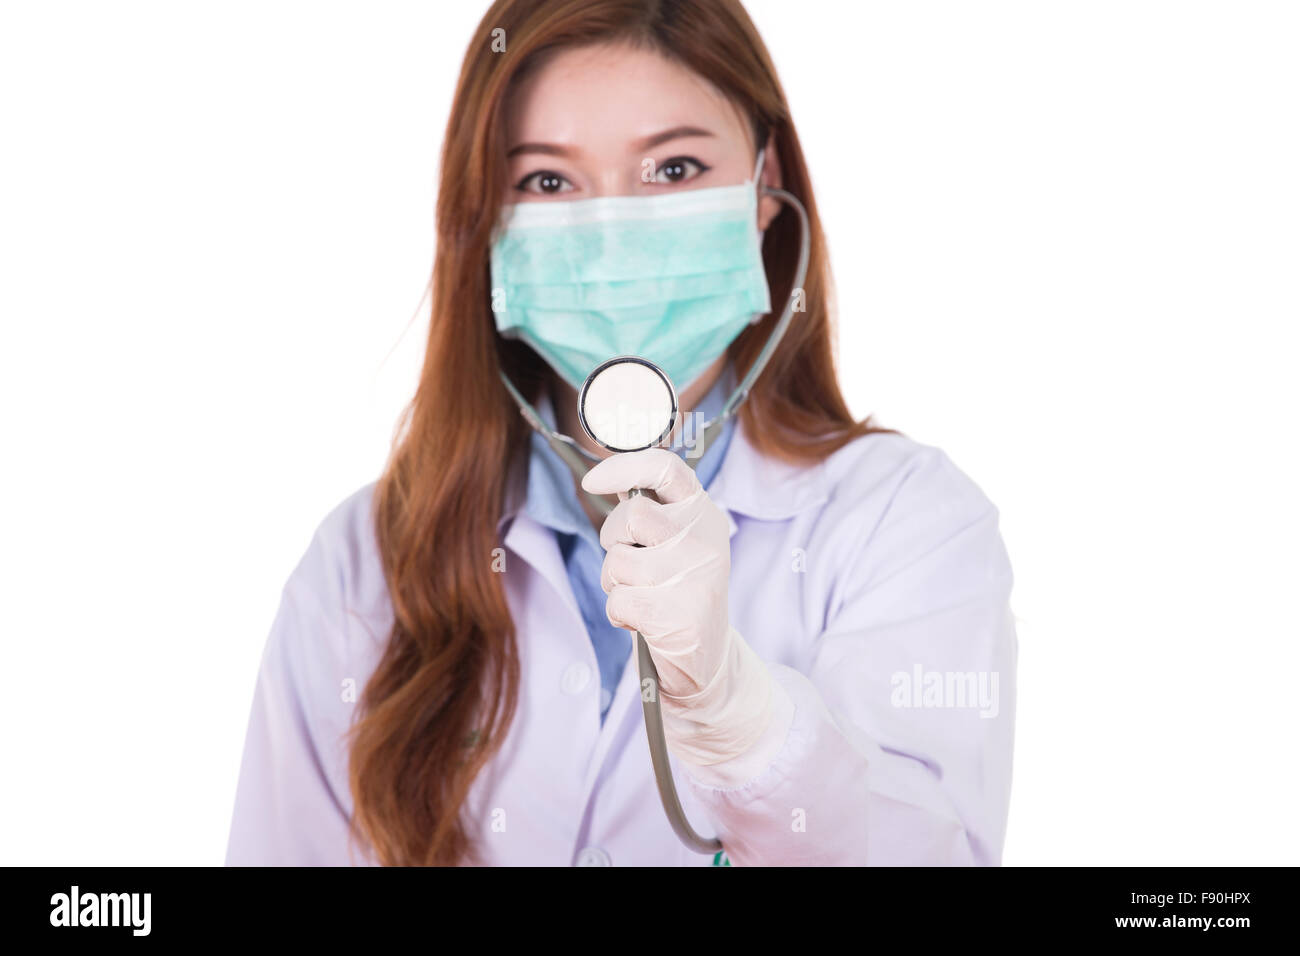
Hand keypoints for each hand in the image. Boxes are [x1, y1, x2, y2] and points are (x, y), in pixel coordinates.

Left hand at [580, 447, 730, 697]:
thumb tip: (612, 480)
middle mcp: (705, 540)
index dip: (624, 466)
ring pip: (618, 560)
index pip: (666, 469)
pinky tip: (643, 621)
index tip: (593, 480)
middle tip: (630, 561)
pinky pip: (617, 599)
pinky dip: (618, 613)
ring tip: (643, 595)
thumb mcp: (677, 545)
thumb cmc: (678, 593)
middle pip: (632, 514)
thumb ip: (654, 513)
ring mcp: (694, 576)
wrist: (706, 659)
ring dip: (615, 582)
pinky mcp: (677, 613)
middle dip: (613, 539)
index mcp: (704, 515)